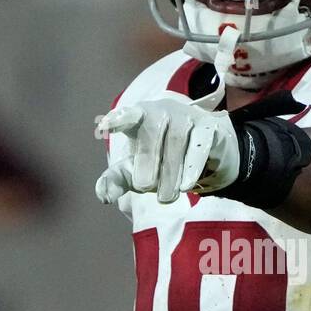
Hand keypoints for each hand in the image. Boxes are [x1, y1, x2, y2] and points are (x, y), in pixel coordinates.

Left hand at [96, 97, 239, 205]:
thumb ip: (117, 180)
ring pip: (175, 140)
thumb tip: (102, 195)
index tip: (105, 125)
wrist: (206, 153)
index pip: (128, 115)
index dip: (118, 119)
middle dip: (146, 159)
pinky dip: (192, 165)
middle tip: (143, 186)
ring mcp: (186, 117)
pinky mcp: (208, 128)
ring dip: (169, 171)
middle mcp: (162, 111)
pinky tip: (186, 186)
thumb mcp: (136, 169)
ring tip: (165, 198)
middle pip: (151, 130)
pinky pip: (199, 144)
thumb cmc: (162, 158)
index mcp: (139, 117)